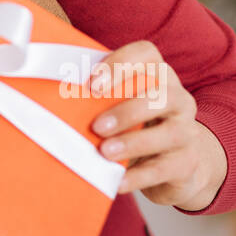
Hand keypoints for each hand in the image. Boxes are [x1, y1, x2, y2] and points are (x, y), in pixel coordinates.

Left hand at [88, 40, 228, 210]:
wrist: (176, 164)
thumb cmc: (135, 126)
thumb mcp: (118, 106)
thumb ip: (96, 96)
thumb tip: (48, 95)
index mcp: (158, 75)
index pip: (147, 54)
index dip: (120, 63)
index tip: (91, 84)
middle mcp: (178, 99)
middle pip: (162, 95)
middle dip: (127, 110)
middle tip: (96, 126)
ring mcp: (187, 132)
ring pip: (171, 132)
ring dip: (134, 142)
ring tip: (105, 152)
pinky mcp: (188, 163)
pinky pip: (166, 169)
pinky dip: (139, 176)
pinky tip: (118, 181)